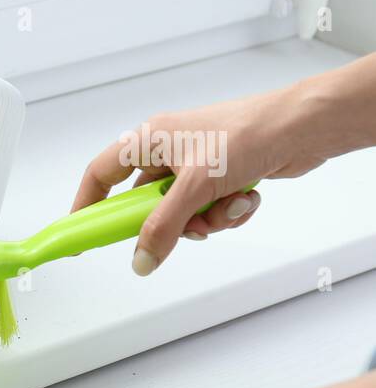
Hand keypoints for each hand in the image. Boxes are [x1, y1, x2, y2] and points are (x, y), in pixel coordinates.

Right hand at [73, 88, 324, 275]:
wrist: (304, 127)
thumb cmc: (247, 135)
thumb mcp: (195, 186)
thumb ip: (163, 227)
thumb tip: (141, 261)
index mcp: (149, 139)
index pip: (101, 175)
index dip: (87, 205)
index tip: (82, 235)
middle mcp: (168, 150)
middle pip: (146, 203)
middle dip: (170, 222)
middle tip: (183, 228)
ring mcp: (195, 164)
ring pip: (181, 212)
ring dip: (205, 220)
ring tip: (227, 208)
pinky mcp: (221, 176)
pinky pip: (208, 209)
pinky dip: (226, 213)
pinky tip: (246, 199)